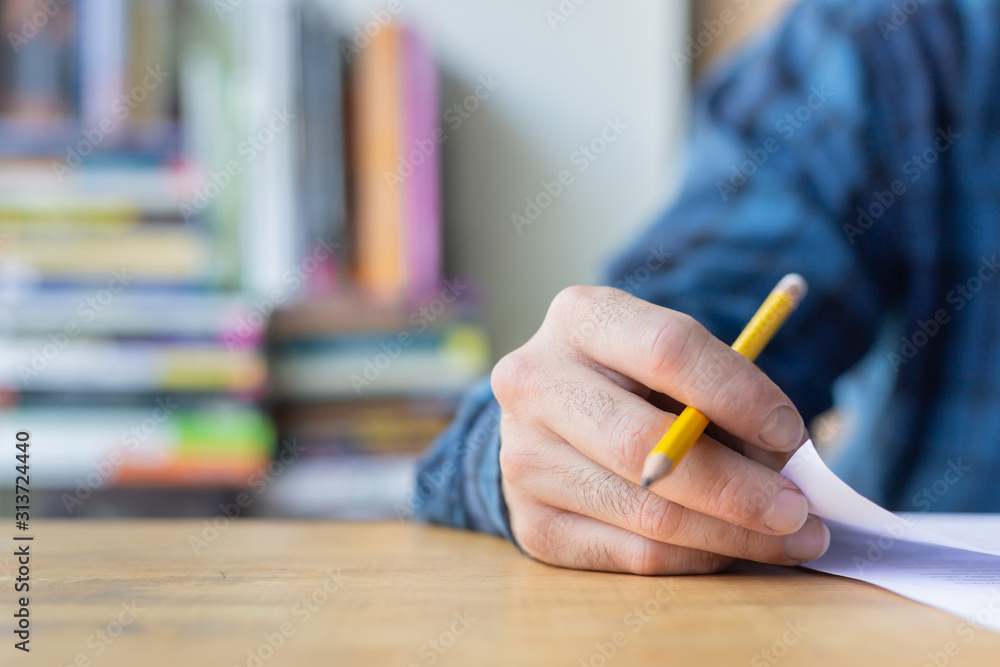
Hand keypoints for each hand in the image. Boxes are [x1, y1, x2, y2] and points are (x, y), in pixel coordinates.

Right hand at [491, 286, 829, 573]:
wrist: (552, 415)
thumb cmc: (633, 380)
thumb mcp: (669, 359)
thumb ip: (717, 395)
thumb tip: (780, 467)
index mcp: (581, 317)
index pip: (667, 349)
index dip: (738, 394)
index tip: (790, 434)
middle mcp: (534, 382)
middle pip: (646, 445)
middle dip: (738, 488)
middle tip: (798, 513)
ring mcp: (523, 456)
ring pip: (645, 513)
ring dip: (732, 536)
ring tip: (787, 538)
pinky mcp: (530, 521)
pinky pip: (631, 555)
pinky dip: (695, 559)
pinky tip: (728, 548)